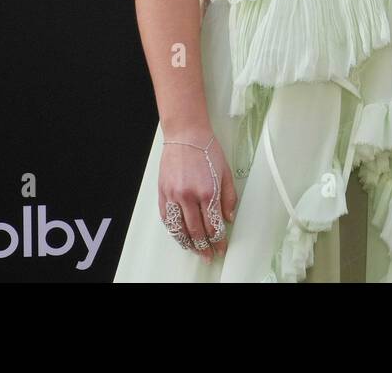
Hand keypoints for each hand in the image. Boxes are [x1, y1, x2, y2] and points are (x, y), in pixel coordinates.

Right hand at [158, 125, 238, 263]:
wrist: (186, 135)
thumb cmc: (207, 150)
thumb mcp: (226, 172)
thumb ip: (228, 197)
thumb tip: (228, 218)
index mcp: (208, 191)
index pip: (213, 225)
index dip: (218, 241)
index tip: (221, 248)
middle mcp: (189, 196)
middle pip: (196, 231)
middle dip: (204, 247)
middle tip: (209, 255)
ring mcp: (174, 196)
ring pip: (179, 229)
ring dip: (188, 243)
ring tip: (195, 251)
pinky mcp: (163, 193)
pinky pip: (166, 219)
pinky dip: (173, 231)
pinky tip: (180, 236)